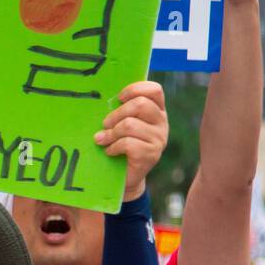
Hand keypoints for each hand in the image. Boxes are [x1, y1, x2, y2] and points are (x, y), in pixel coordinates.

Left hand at [97, 81, 166, 201]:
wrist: (126, 176)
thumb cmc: (122, 145)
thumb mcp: (124, 123)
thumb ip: (122, 110)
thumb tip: (107, 100)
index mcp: (157, 110)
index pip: (154, 90)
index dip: (135, 89)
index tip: (119, 98)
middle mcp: (162, 122)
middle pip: (140, 105)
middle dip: (116, 114)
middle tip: (104, 124)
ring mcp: (159, 139)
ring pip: (130, 125)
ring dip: (111, 133)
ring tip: (103, 140)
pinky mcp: (151, 154)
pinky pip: (128, 144)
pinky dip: (114, 147)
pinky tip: (110, 151)